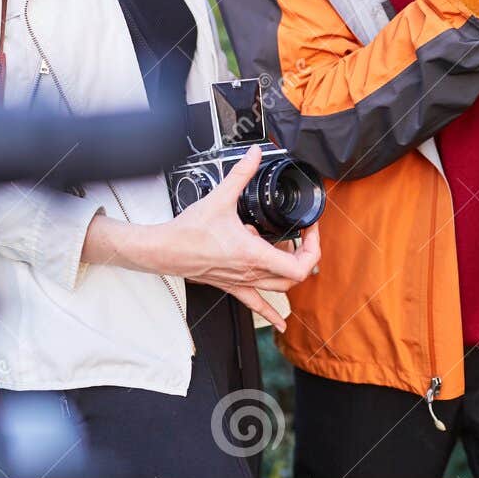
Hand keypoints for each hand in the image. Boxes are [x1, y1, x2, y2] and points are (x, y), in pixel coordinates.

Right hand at [160, 148, 321, 329]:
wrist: (166, 251)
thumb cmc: (189, 232)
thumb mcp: (220, 198)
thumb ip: (241, 174)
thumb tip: (254, 155)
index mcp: (254, 255)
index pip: (300, 265)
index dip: (313, 248)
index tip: (310, 229)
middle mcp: (252, 273)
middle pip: (294, 278)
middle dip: (305, 256)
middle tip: (303, 237)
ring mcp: (242, 282)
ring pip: (279, 289)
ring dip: (290, 274)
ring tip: (289, 255)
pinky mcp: (231, 286)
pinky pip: (257, 305)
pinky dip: (271, 313)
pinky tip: (279, 322)